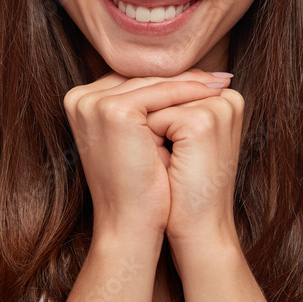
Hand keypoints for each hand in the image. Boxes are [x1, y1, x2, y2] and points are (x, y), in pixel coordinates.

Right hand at [63, 69, 229, 238]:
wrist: (130, 225)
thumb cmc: (140, 185)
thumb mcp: (138, 138)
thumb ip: (146, 106)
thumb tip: (183, 77)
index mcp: (80, 102)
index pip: (135, 80)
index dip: (171, 79)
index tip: (207, 79)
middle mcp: (80, 98)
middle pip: (143, 78)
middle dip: (185, 77)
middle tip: (221, 77)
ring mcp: (93, 103)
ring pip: (154, 83)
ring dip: (193, 82)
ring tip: (222, 84)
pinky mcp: (113, 110)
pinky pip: (162, 92)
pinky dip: (191, 92)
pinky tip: (215, 94)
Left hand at [146, 84, 243, 249]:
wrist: (201, 230)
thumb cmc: (186, 188)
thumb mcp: (181, 141)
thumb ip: (172, 108)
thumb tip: (139, 85)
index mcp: (227, 98)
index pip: (174, 85)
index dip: (153, 110)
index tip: (153, 139)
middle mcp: (228, 96)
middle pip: (164, 90)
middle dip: (148, 116)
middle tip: (151, 151)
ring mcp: (217, 107)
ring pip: (156, 102)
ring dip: (146, 129)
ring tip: (158, 160)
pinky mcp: (202, 121)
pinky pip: (154, 118)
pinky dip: (147, 141)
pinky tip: (161, 166)